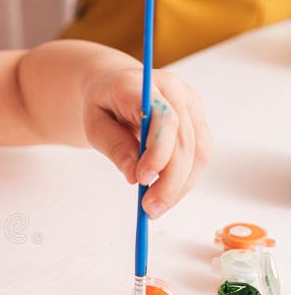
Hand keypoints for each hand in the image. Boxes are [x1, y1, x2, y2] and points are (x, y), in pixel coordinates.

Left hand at [84, 68, 210, 218]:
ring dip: (180, 185)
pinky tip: (167, 194)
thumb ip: (114, 145)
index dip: (158, 152)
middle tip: (149, 209)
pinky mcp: (198, 120)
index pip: (164, 119)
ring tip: (156, 208)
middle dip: (169, 180)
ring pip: (199, 151)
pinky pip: (201, 155)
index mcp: (145, 85)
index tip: (141, 180)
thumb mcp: (94, 123)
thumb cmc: (103, 105)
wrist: (116, 86)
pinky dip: (186, 180)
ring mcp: (192, 105)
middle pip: (184, 140)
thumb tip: (133, 174)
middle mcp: (176, 91)